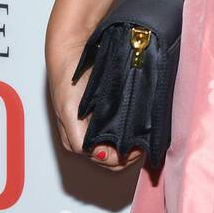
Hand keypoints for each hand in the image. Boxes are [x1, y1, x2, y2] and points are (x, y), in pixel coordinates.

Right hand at [46, 41, 145, 170]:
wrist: (73, 50)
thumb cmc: (67, 81)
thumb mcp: (69, 113)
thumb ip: (79, 140)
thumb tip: (100, 156)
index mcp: (78, 142)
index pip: (109, 162)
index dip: (126, 158)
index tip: (139, 147)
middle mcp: (89, 137)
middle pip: (117, 157)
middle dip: (131, 152)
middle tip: (145, 140)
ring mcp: (98, 124)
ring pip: (121, 143)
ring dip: (132, 140)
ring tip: (144, 131)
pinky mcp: (107, 111)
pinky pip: (122, 127)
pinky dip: (132, 128)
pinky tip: (140, 122)